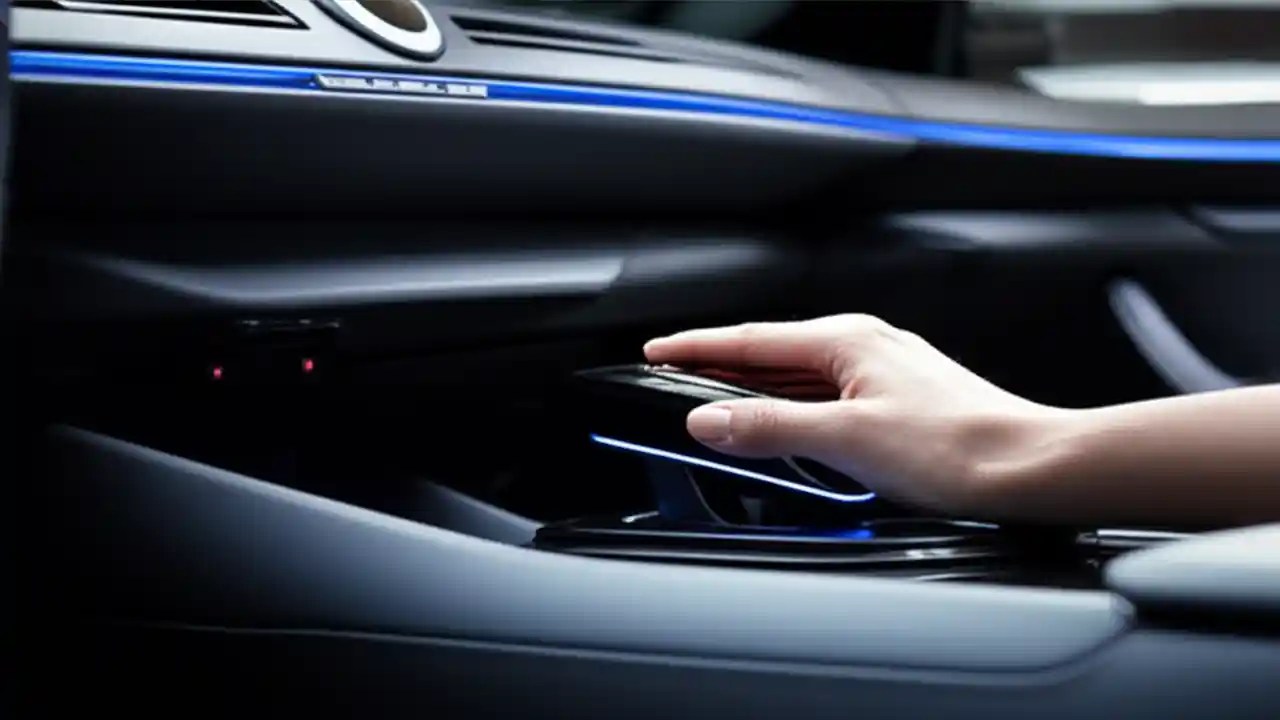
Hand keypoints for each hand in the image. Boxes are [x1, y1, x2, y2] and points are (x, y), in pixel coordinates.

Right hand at [644, 315, 1072, 515]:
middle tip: (673, 382)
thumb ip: (770, 427)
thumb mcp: (847, 439)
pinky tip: (783, 429)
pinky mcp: (897, 401)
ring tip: (714, 407)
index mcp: (847, 340)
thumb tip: (708, 418)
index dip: (697, 348)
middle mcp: (865, 346)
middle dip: (719, 368)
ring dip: (754, 392)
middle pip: (772, 354)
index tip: (656, 353)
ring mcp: (883, 372)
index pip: (751, 340)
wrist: (1032, 469)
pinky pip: (824, 396)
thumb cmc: (960, 447)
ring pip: (799, 377)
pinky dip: (790, 409)